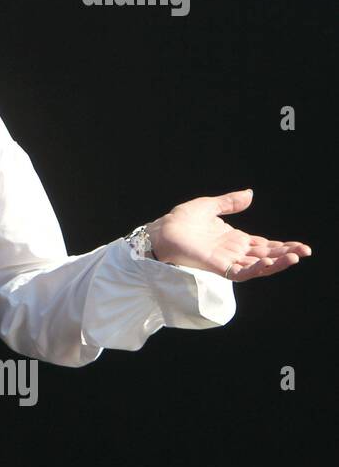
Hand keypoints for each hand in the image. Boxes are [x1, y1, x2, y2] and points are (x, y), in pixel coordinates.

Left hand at [146, 189, 311, 280]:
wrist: (162, 231)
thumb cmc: (180, 220)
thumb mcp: (209, 206)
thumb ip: (230, 202)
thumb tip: (250, 194)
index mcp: (234, 239)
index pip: (263, 245)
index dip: (281, 246)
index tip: (299, 245)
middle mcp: (234, 252)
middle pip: (266, 256)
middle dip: (286, 254)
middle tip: (305, 251)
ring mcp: (227, 260)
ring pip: (258, 266)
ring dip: (276, 263)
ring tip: (295, 257)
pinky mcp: (218, 267)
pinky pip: (240, 272)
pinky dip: (255, 269)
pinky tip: (269, 263)